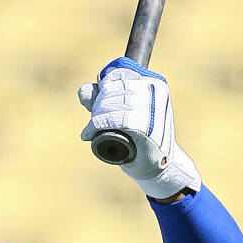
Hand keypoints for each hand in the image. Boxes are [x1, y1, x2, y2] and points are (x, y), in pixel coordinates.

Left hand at [78, 56, 200, 200]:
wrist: (159, 168)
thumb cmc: (139, 141)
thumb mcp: (119, 115)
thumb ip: (100, 100)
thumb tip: (84, 91)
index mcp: (155, 84)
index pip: (118, 75)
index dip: (103, 88)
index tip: (98, 105)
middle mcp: (157, 93)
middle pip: (113, 89)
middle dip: (97, 105)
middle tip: (94, 122)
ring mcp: (154, 110)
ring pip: (113, 104)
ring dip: (96, 117)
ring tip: (91, 129)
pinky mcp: (148, 129)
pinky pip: (117, 120)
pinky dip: (98, 125)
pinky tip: (89, 134)